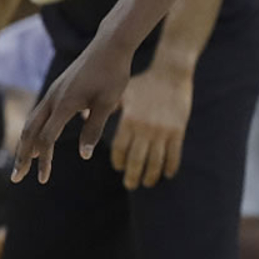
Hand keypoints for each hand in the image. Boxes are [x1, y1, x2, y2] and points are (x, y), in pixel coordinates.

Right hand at [13, 40, 129, 184]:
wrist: (108, 47)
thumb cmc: (111, 75)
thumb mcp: (107, 104)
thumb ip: (93, 129)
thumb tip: (83, 155)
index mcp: (64, 104)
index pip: (47, 138)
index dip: (44, 160)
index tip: (43, 179)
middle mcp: (53, 99)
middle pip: (30, 132)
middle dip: (22, 156)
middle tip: (17, 177)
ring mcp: (53, 94)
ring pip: (32, 122)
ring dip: (26, 144)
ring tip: (23, 161)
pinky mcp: (57, 91)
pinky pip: (40, 114)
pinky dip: (35, 131)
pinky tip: (41, 141)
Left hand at [109, 62, 191, 189]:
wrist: (170, 73)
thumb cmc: (142, 82)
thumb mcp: (121, 93)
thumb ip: (103, 108)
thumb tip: (80, 116)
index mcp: (129, 119)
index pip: (120, 147)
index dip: (119, 160)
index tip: (118, 168)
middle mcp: (145, 127)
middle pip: (137, 158)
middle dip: (133, 174)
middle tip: (130, 186)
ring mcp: (162, 130)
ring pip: (156, 160)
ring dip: (151, 174)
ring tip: (147, 183)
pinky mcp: (178, 130)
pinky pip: (174, 154)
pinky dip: (170, 166)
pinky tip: (167, 175)